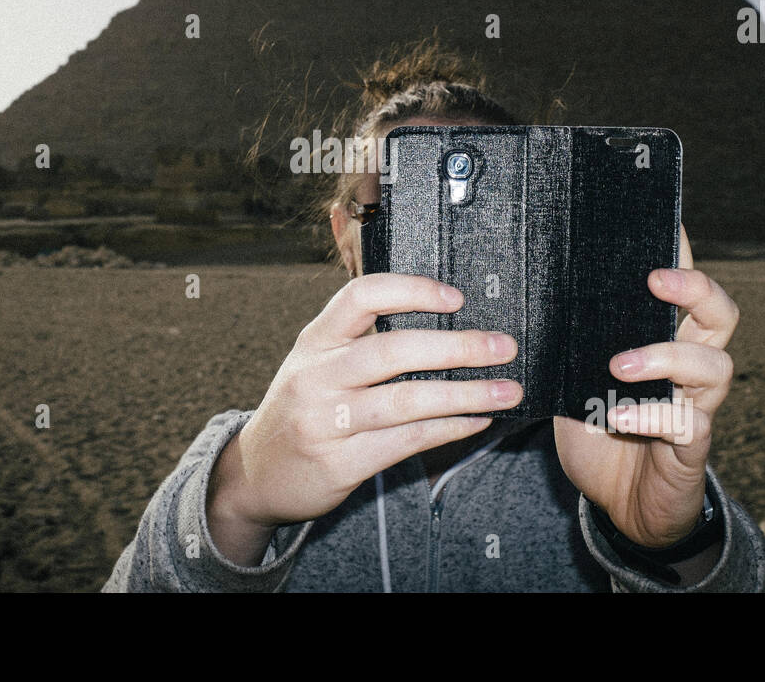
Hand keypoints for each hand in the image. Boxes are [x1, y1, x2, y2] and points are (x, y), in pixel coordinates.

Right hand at [207, 273, 521, 564]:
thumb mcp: (316, 359)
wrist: (256, 474)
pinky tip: (477, 421)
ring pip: (407, 401)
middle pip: (393, 351)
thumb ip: (360, 333)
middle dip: (457, 347)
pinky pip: (406, 442)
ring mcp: (326, 422)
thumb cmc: (303, 407)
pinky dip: (448, 429)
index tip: (456, 297)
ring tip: (508, 390)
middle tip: (504, 347)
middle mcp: (317, 376)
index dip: (411, 290)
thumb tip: (436, 311)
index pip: (360, 296)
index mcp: (314, 340)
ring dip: (465, 394)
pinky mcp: (340, 463)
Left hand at [552, 224, 737, 548]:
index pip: (681, 288)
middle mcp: (689, 365)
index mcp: (663, 340)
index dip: (682, 252)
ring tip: (619, 365)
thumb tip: (532, 302)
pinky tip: (621, 419)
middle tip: (654, 279)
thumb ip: (568, 345)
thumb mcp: (574, 379)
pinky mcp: (692, 445)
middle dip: (694, 287)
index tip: (668, 222)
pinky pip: (689, 424)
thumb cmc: (601, 431)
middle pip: (720, 312)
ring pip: (714, 364)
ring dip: (665, 357)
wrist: (622, 505)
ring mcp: (696, 405)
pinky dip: (654, 417)